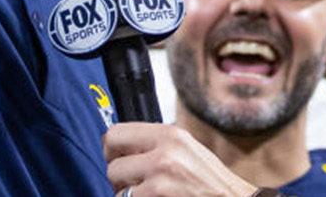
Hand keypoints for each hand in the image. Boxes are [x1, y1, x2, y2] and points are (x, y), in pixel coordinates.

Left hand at [104, 122, 256, 196]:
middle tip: (137, 185)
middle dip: (121, 180)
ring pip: (118, 191)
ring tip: (153, 196)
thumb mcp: (187, 151)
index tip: (117, 159)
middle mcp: (165, 155)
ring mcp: (160, 181)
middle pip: (113, 166)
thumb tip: (122, 147)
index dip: (112, 151)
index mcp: (171, 136)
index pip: (115, 133)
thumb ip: (156, 146)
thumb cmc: (212, 185)